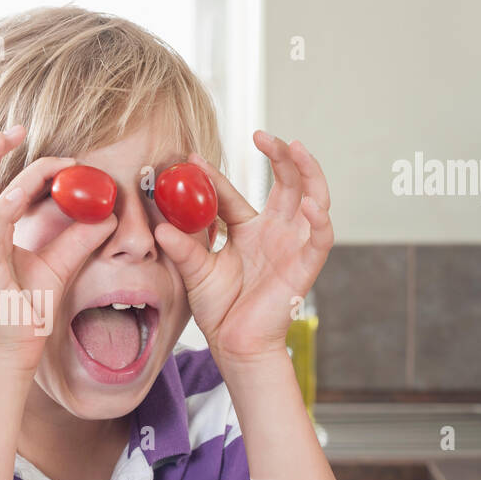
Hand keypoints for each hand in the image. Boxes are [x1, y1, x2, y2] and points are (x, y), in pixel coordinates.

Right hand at [0, 125, 117, 372]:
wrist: (14, 357)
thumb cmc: (27, 314)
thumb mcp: (59, 267)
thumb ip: (79, 238)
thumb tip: (108, 214)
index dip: (11, 164)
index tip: (54, 157)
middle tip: (15, 129)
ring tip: (10, 142)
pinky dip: (4, 205)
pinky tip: (23, 189)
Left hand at [153, 131, 333, 367]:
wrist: (235, 345)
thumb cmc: (219, 309)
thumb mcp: (197, 272)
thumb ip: (183, 248)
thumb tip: (160, 226)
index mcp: (247, 229)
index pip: (232, 194)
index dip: (215, 175)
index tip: (192, 157)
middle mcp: (274, 231)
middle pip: (285, 183)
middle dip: (278, 155)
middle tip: (261, 134)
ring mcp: (292, 245)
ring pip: (311, 198)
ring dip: (308, 172)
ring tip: (295, 148)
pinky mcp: (305, 266)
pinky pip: (320, 238)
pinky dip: (319, 219)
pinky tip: (310, 203)